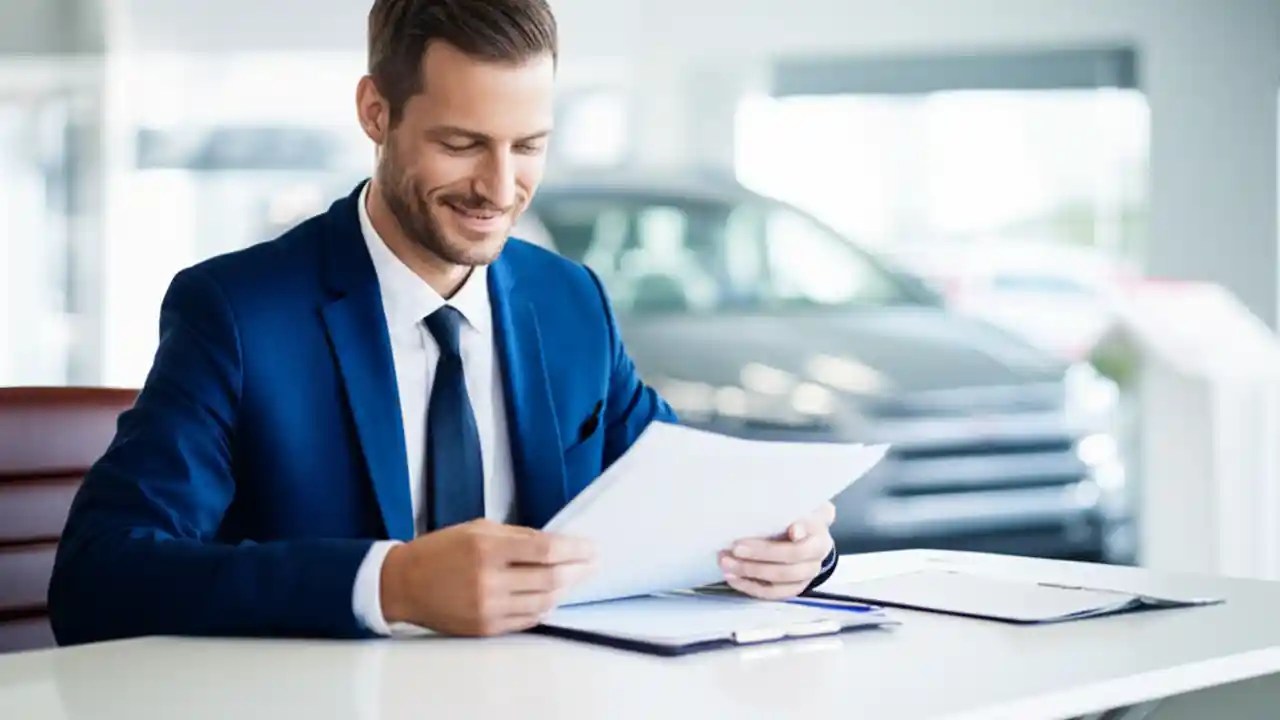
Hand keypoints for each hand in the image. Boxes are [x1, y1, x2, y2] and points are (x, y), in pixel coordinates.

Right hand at [380, 519, 594, 635]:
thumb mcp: (477, 529)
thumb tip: (554, 544)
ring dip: (564, 590)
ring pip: (543, 602)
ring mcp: (488, 608)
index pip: (545, 550)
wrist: (404, 584)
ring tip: (576, 579)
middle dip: (577, 571)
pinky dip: (545, 608)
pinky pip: (527, 620)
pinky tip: (552, 597)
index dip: (575, 550)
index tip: (592, 548)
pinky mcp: (485, 629)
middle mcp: (490, 581)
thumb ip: (517, 536)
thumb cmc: (441, 550)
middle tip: (593, 564)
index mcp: (488, 549)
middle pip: (550, 579)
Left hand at [719, 502, 834, 599]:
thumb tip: (773, 495)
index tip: (792, 530)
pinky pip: (773, 593)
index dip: (803, 528)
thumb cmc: (790, 516)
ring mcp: (808, 573)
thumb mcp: (792, 504)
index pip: (813, 526)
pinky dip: (750, 586)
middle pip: (793, 556)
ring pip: (781, 578)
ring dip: (751, 571)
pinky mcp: (794, 588)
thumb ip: (787, 501)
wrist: (801, 536)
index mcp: (818, 526)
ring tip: (726, 563)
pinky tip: (732, 577)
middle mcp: (818, 552)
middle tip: (735, 548)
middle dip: (762, 553)